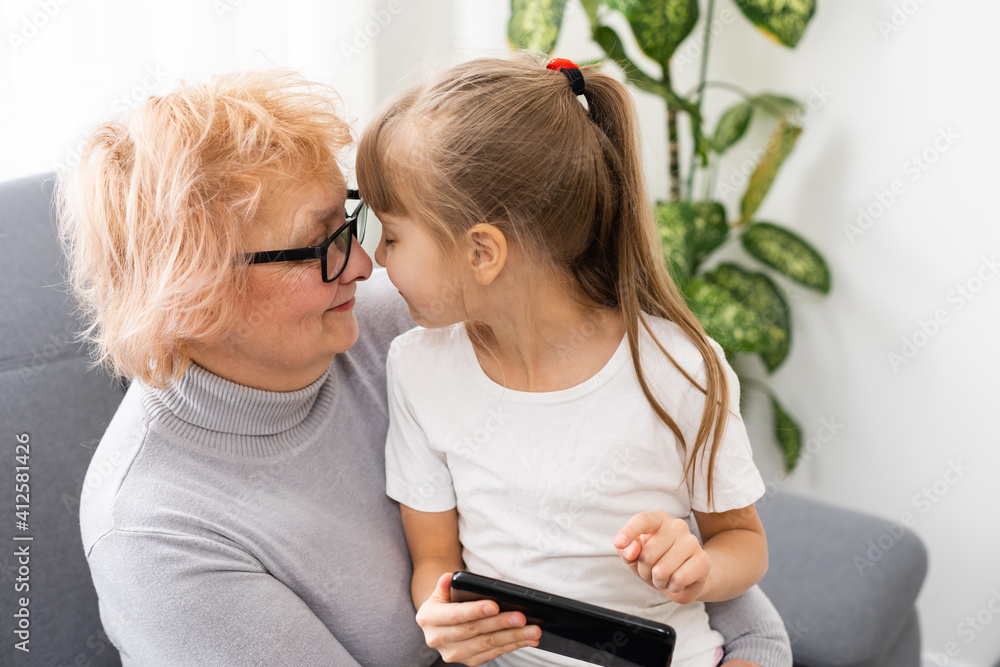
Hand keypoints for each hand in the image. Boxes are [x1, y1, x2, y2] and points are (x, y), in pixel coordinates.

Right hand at [415, 573, 540, 664]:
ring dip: (513, 638)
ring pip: (487, 645)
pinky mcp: (469, 661)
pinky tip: (527, 639)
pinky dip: (513, 646)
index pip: (455, 615)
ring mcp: (454, 653)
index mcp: (429, 618)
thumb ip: (445, 584)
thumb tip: (449, 578)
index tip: (495, 605)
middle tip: (522, 617)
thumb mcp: (441, 591)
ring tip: (532, 630)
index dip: (475, 611)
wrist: (441, 622)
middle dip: (501, 624)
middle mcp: (438, 639)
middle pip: (475, 632)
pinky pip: (493, 654)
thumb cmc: (446, 601)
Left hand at [613, 511, 710, 603]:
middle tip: (653, 572)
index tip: (618, 543)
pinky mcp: (703, 560)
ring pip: (662, 569)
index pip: (643, 520)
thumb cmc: (656, 563)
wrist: (686, 579)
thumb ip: (626, 551)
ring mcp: (692, 541)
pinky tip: (678, 582)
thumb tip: (631, 549)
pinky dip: (673, 587)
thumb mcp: (634, 558)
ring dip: (659, 581)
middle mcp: (677, 526)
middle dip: (645, 571)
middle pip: (648, 553)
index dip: (629, 531)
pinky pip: (678, 579)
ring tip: (665, 577)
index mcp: (658, 519)